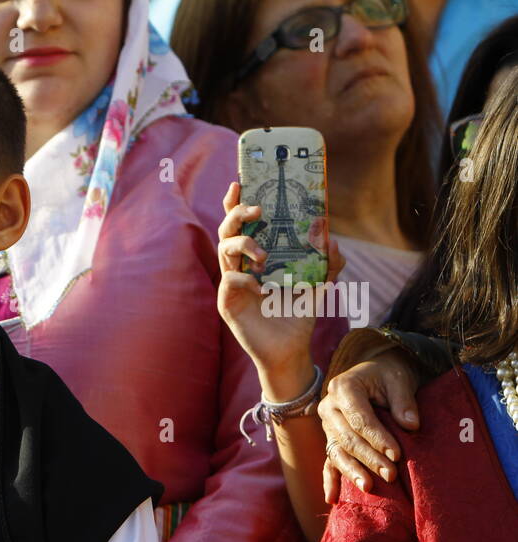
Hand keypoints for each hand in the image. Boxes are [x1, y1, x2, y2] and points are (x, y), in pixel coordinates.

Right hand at [216, 182, 345, 400]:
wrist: (290, 349)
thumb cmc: (298, 314)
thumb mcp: (319, 282)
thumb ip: (328, 260)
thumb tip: (330, 236)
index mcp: (256, 255)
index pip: (241, 223)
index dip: (236, 201)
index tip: (241, 181)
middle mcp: (239, 264)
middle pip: (226, 229)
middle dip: (238, 213)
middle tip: (258, 210)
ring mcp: (231, 282)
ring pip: (223, 249)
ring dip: (244, 244)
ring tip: (265, 257)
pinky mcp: (227, 301)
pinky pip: (230, 279)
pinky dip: (245, 277)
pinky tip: (262, 287)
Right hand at [319, 349, 420, 502]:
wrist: (375, 375)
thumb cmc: (388, 376)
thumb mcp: (398, 379)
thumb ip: (404, 401)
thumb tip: (411, 425)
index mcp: (343, 388)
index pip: (359, 419)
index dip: (377, 438)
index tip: (396, 454)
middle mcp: (329, 407)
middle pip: (347, 438)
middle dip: (368, 458)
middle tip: (390, 474)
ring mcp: (327, 426)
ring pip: (337, 452)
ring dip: (352, 471)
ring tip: (368, 486)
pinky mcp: (331, 439)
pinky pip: (329, 461)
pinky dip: (330, 480)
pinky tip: (332, 498)